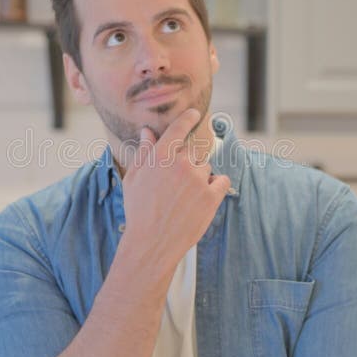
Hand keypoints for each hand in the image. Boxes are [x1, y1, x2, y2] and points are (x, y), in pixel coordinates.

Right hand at [120, 108, 230, 274]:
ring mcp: (198, 179)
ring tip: (185, 198)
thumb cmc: (138, 211)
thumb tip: (147, 132)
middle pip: (192, 153)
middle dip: (186, 165)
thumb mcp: (134, 178)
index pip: (179, 128)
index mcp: (160, 156)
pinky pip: (222, 181)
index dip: (188, 118)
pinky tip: (205, 197)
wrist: (151, 242)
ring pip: (206, 167)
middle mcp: (181, 163)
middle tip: (176, 186)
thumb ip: (143, 152)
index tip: (194, 113)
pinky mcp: (212, 197)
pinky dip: (217, 186)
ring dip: (200, 177)